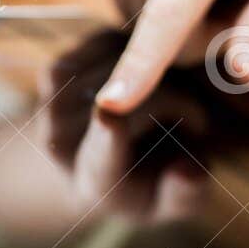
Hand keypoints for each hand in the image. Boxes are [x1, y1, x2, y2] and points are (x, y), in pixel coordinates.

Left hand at [35, 33, 211, 223]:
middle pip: (133, 100)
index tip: (110, 117)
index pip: (101, 155)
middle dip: (181, 102)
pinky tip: (137, 80)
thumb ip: (185, 195)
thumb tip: (191, 171)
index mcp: (94, 182)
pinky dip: (134, 53)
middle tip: (196, 125)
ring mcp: (52, 106)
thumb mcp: (168, 204)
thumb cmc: (142, 187)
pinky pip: (111, 44)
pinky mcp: (55, 71)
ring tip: (164, 105)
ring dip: (161, 75)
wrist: (83, 166)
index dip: (107, 135)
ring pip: (125, 64)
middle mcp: (62, 145)